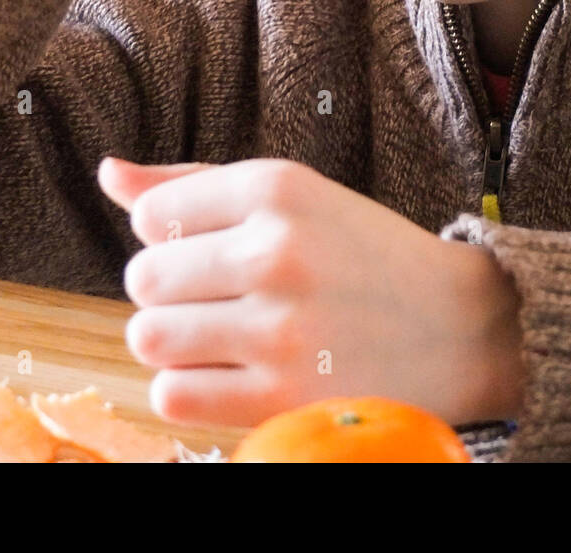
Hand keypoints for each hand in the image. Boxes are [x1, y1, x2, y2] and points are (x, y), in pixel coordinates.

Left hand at [97, 156, 526, 429]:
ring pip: (149, 337)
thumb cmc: (367, 256)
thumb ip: (197, 184)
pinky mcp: (281, 398)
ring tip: (222, 338)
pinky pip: (174, 396)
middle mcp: (275, 251)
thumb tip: (108, 173)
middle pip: (143, 277)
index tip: (220, 251)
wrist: (462, 328)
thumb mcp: (296, 197)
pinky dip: (193, 390)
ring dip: (175, 343)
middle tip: (224, 299)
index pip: (151, 215)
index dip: (174, 239)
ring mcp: (278, 328)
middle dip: (171, 292)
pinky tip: (235, 374)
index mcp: (278, 188)